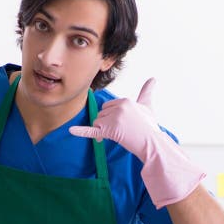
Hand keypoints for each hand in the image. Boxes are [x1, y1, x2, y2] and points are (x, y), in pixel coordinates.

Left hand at [69, 79, 204, 208]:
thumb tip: (153, 79)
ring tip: (120, 136)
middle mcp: (119, 107)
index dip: (111, 118)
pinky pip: (92, 130)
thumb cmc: (149, 127)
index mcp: (125, 101)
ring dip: (104, 132)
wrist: (153, 143)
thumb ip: (147, 92)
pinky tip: (71, 131)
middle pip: (101, 114)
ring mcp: (114, 118)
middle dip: (106, 125)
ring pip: (98, 123)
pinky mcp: (111, 130)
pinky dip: (81, 131)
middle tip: (122, 132)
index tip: (122, 126)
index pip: (107, 107)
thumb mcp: (147, 107)